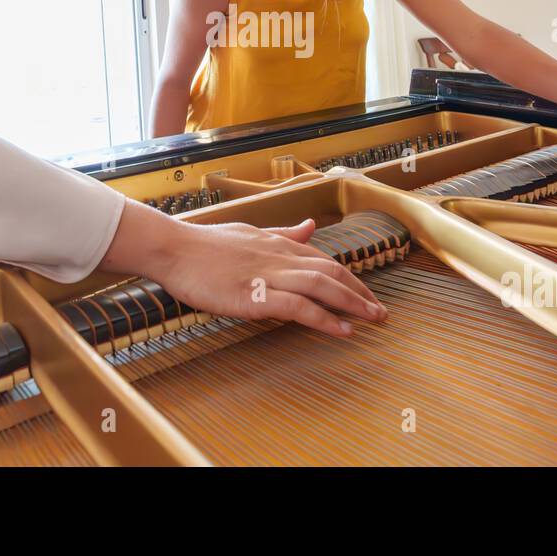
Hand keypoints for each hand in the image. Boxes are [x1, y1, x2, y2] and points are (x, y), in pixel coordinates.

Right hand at [103, 200, 387, 336]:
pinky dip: (325, 318)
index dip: (349, 278)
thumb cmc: (205, 245)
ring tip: (375, 320)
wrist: (173, 249)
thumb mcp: (250, 233)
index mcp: (278, 244)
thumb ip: (283, 233)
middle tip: (383, 313)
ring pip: (323, 286)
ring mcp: (269, 275)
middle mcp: (280, 257)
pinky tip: (344, 330)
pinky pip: (300, 307)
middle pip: (332, 272)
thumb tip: (311, 226)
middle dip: (361, 292)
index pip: (324, 260)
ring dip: (354, 303)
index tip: (367, 294)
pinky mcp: (256, 295)